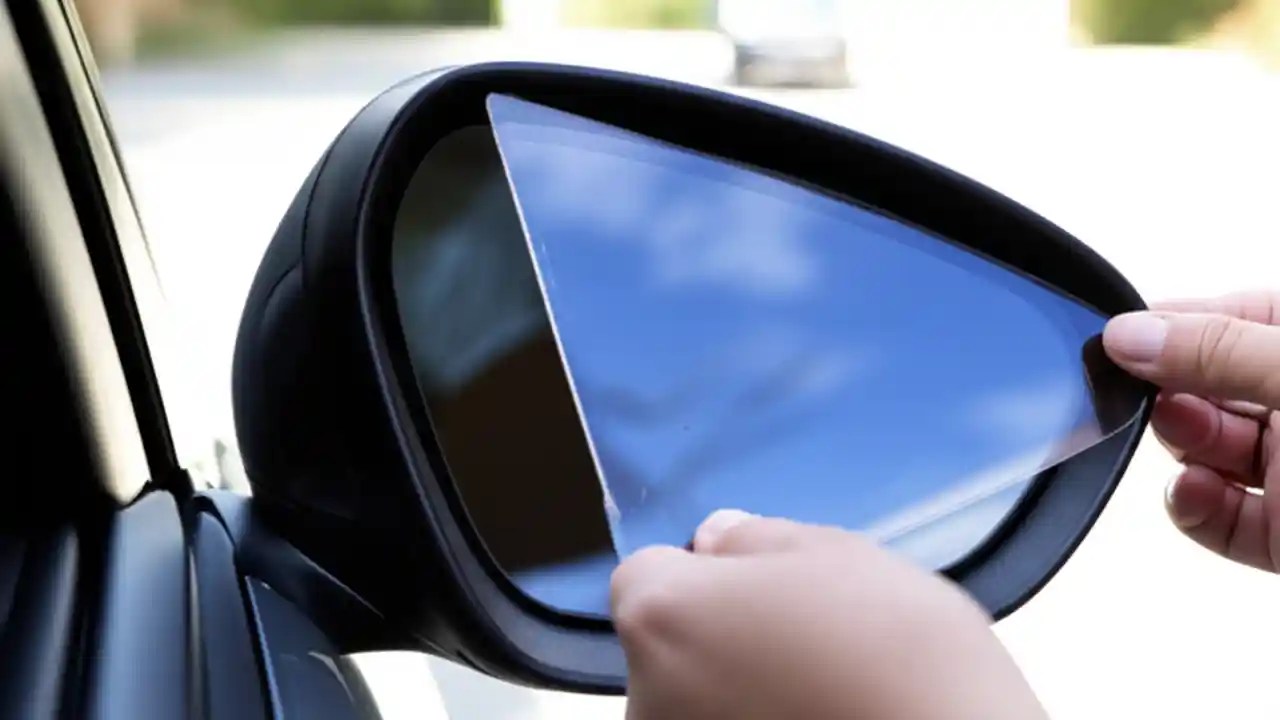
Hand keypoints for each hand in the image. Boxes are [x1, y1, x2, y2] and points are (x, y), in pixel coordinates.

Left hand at [611, 510, 1047, 719]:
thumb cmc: (903, 660)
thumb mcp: (839, 555)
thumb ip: (758, 539)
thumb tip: (720, 537)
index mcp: (662, 615)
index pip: (647, 574)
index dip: (702, 572)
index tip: (754, 582)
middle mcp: (646, 696)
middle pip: (668, 645)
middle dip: (720, 635)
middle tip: (806, 637)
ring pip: (697, 701)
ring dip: (739, 691)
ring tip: (829, 690)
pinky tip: (826, 718)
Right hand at [1103, 291, 1279, 570]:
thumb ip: (1219, 352)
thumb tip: (1130, 335)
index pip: (1232, 316)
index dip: (1176, 326)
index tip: (1120, 339)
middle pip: (1208, 386)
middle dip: (1173, 398)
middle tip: (1159, 404)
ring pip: (1205, 451)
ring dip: (1183, 453)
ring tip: (1190, 456)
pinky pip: (1216, 516)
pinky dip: (1194, 509)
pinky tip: (1197, 497)